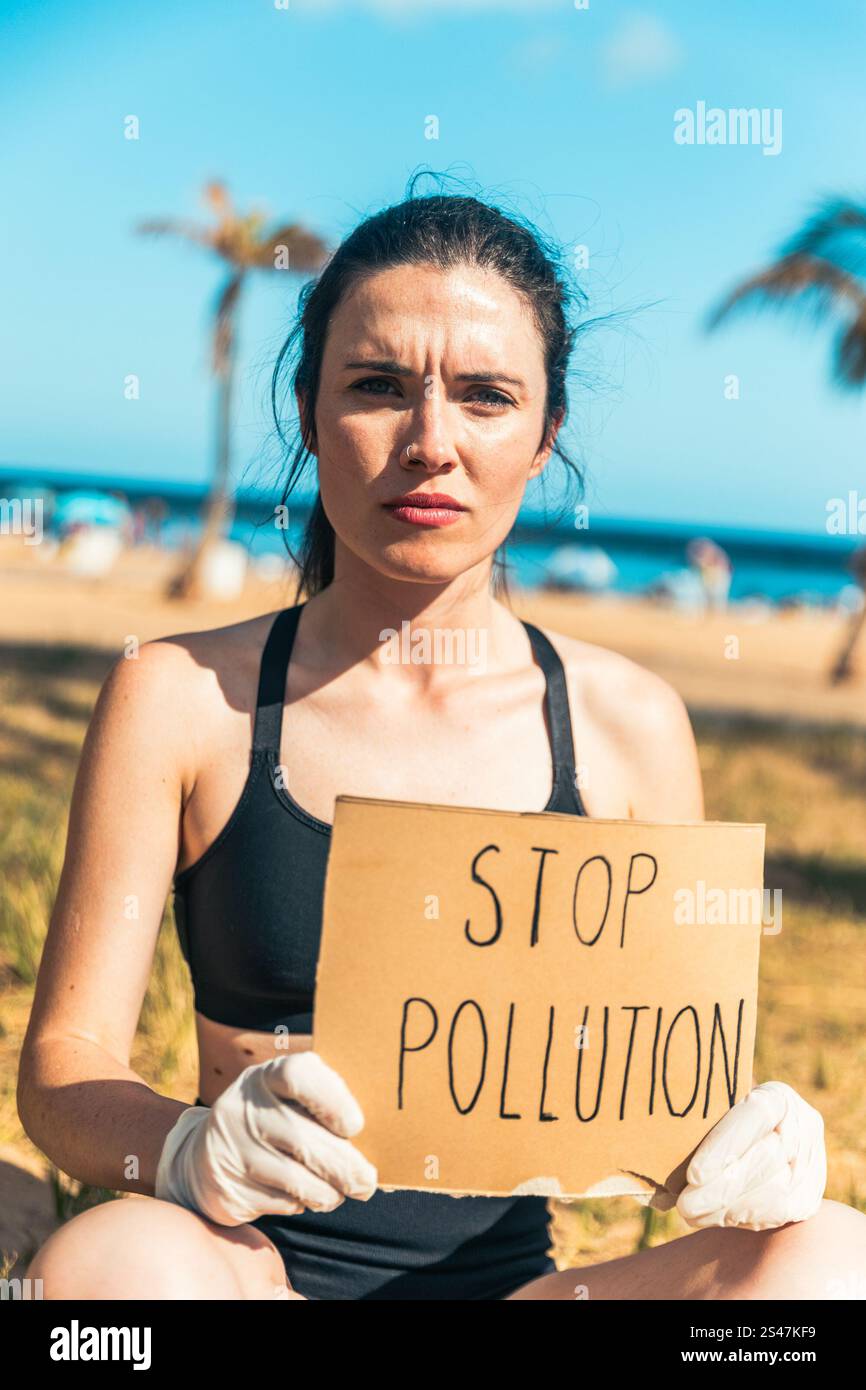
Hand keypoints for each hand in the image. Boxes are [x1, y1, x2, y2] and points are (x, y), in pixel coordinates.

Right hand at [155, 1052, 377, 1225]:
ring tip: (340, 1194)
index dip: (334, 1101)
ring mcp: (231, 1149)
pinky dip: (301, 1204)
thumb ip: (327, 1101)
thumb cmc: (272, 1118)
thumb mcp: (290, 1097)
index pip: (299, 1075)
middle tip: (366, 1183)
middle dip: (346, 1167)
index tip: (355, 1126)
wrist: (204, 1155)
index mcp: (266, 1076)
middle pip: (305, 1140)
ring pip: (297, 1180)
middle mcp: (243, 1107)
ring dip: (329, 1194)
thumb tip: (381, 1130)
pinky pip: (280, 1203)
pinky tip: (303, 1196)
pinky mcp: (228, 1189)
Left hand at [675, 1081, 825, 1230]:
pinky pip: (779, 1214)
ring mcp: (811, 1163)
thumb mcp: (715, 1105)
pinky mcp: (809, 1196)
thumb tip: (657, 1162)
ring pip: (774, 1193)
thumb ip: (695, 1122)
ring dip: (728, 1209)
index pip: (756, 1116)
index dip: (726, 1146)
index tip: (693, 1175)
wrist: (764, 1135)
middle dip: (722, 1188)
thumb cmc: (722, 1116)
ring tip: (692, 1214)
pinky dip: (741, 1218)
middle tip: (684, 1206)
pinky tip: (714, 1218)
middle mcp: (802, 1127)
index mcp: (778, 1096)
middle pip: (765, 1159)